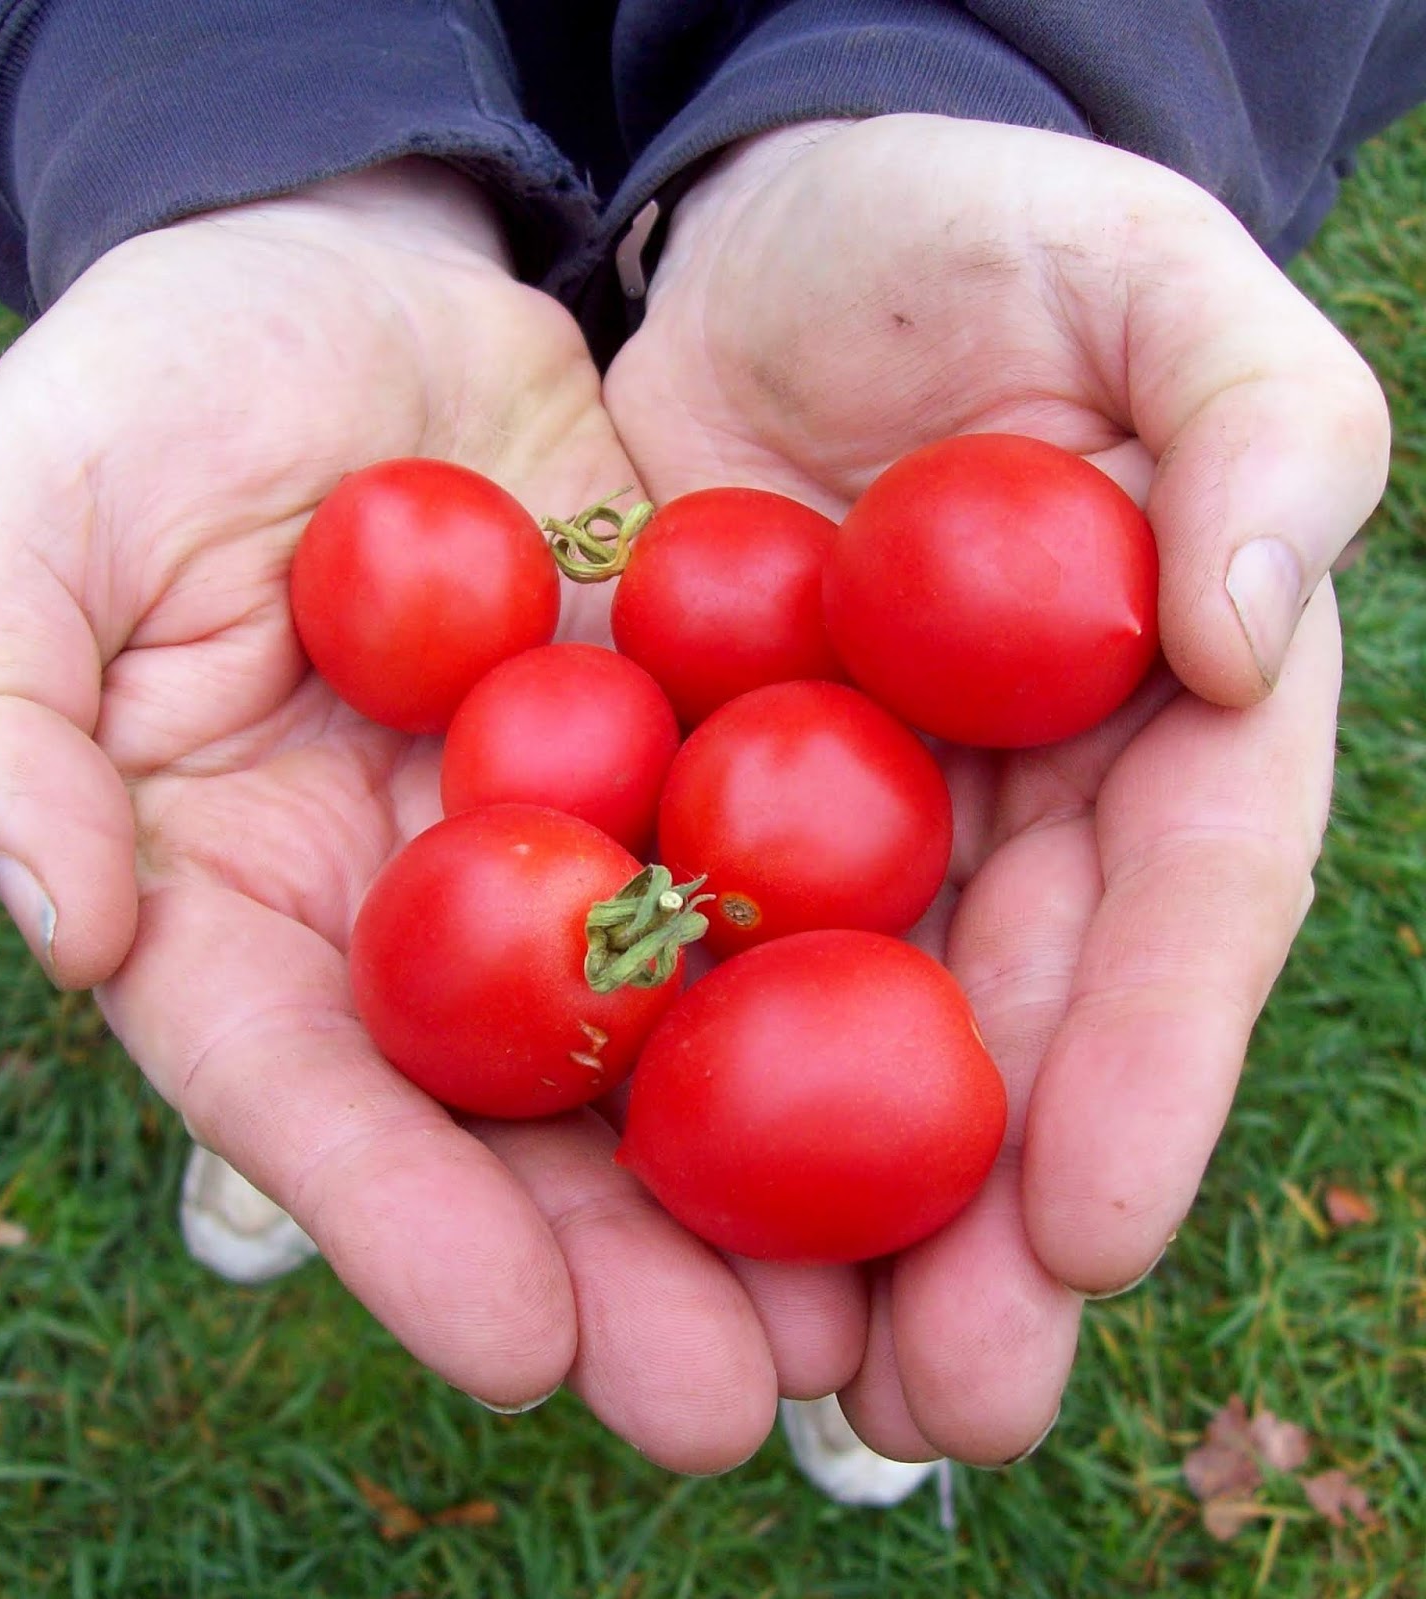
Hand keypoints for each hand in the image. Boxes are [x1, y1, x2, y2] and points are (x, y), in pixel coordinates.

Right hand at [0, 162, 864, 1471]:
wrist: (353, 270)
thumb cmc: (154, 389)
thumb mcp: (23, 514)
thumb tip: (71, 923)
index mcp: (239, 893)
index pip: (306, 1089)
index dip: (400, 1220)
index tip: (525, 1352)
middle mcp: (417, 906)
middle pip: (513, 1115)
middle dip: (622, 1265)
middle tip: (746, 1404)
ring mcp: (569, 835)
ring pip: (667, 1033)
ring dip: (766, 1180)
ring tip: (887, 1320)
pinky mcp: (691, 741)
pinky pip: (776, 865)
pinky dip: (851, 966)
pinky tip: (960, 1068)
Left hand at [604, 115, 1389, 1463]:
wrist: (754, 237)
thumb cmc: (967, 237)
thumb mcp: (1136, 277)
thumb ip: (1253, 421)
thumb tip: (1248, 620)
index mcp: (1139, 712)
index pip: (1172, 908)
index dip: (1145, 1068)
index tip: (1088, 1232)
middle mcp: (994, 803)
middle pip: (1006, 1028)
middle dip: (978, 1227)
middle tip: (940, 1408)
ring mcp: (832, 819)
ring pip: (838, 1038)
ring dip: (816, 1224)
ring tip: (782, 1388)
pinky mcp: (676, 795)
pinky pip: (663, 942)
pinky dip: (649, 1076)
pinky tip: (612, 1206)